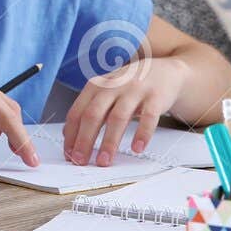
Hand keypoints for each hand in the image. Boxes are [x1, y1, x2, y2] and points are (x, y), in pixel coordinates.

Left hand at [62, 57, 187, 164]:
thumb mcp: (105, 93)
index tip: (68, 154)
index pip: (77, 112)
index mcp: (95, 86)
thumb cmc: (129, 86)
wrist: (163, 70)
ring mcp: (134, 90)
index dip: (71, 135)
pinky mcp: (155, 97)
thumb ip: (88, 110)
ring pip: (118, 117)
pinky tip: (137, 148)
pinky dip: (142, 134)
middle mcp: (112, 86)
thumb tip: (68, 135)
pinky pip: (148, 117)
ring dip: (109, 142)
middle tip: (81, 160)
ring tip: (104, 160)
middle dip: (85, 140)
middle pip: (93, 114)